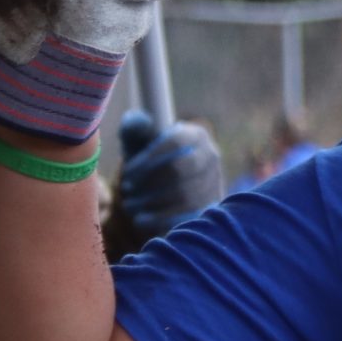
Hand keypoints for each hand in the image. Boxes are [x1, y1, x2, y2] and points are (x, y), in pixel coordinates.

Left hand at [106, 110, 225, 256]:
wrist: (166, 191)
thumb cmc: (148, 163)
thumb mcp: (138, 144)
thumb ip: (133, 130)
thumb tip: (138, 120)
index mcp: (196, 135)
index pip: (175, 143)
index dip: (148, 159)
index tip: (127, 173)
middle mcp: (212, 157)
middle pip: (180, 170)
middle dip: (148, 182)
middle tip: (126, 191)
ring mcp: (215, 183)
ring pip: (184, 196)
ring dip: (150, 202)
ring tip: (129, 206)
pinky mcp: (211, 208)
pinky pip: (189, 216)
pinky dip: (161, 220)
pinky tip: (141, 220)